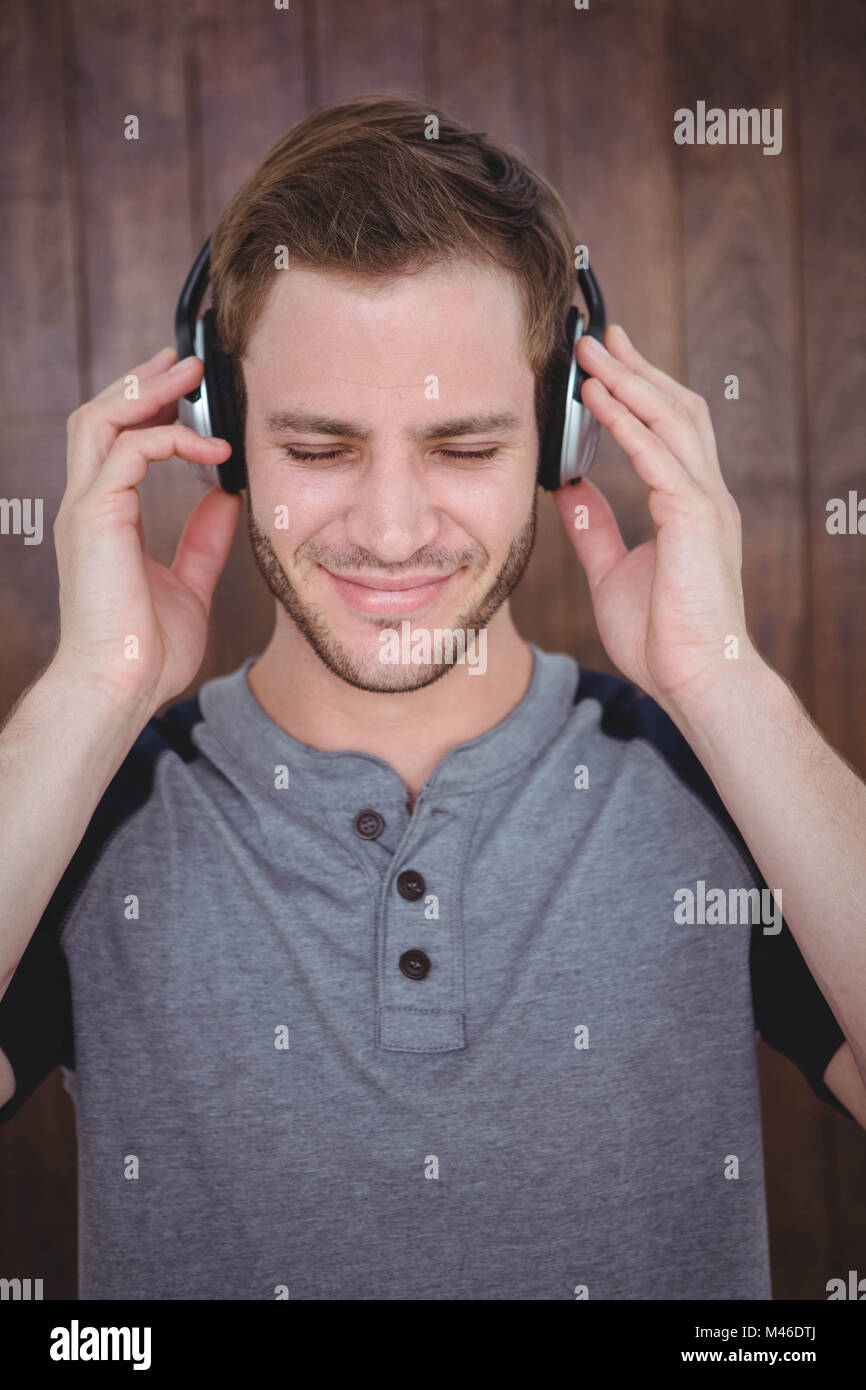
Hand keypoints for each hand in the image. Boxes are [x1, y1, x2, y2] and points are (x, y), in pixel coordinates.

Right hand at [53, 346, 241, 713]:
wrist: (121, 687)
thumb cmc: (148, 651)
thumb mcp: (190, 583)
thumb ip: (204, 539)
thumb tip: (227, 498)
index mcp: (103, 519)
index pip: (113, 442)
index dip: (147, 408)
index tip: (188, 390)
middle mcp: (87, 506)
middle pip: (99, 416)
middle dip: (142, 382)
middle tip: (188, 361)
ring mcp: (85, 509)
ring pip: (101, 420)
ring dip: (148, 391)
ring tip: (192, 375)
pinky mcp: (95, 517)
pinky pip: (128, 452)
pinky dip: (170, 439)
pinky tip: (212, 450)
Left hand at [554, 323, 763, 717]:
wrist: (695, 679)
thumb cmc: (662, 639)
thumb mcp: (611, 572)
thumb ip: (594, 528)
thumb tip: (570, 490)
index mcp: (689, 506)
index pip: (669, 430)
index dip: (640, 389)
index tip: (608, 360)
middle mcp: (704, 495)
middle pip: (675, 410)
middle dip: (637, 368)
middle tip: (598, 334)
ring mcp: (705, 504)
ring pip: (671, 420)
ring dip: (629, 380)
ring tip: (591, 351)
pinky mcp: (694, 519)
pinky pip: (658, 457)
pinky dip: (626, 422)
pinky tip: (597, 398)